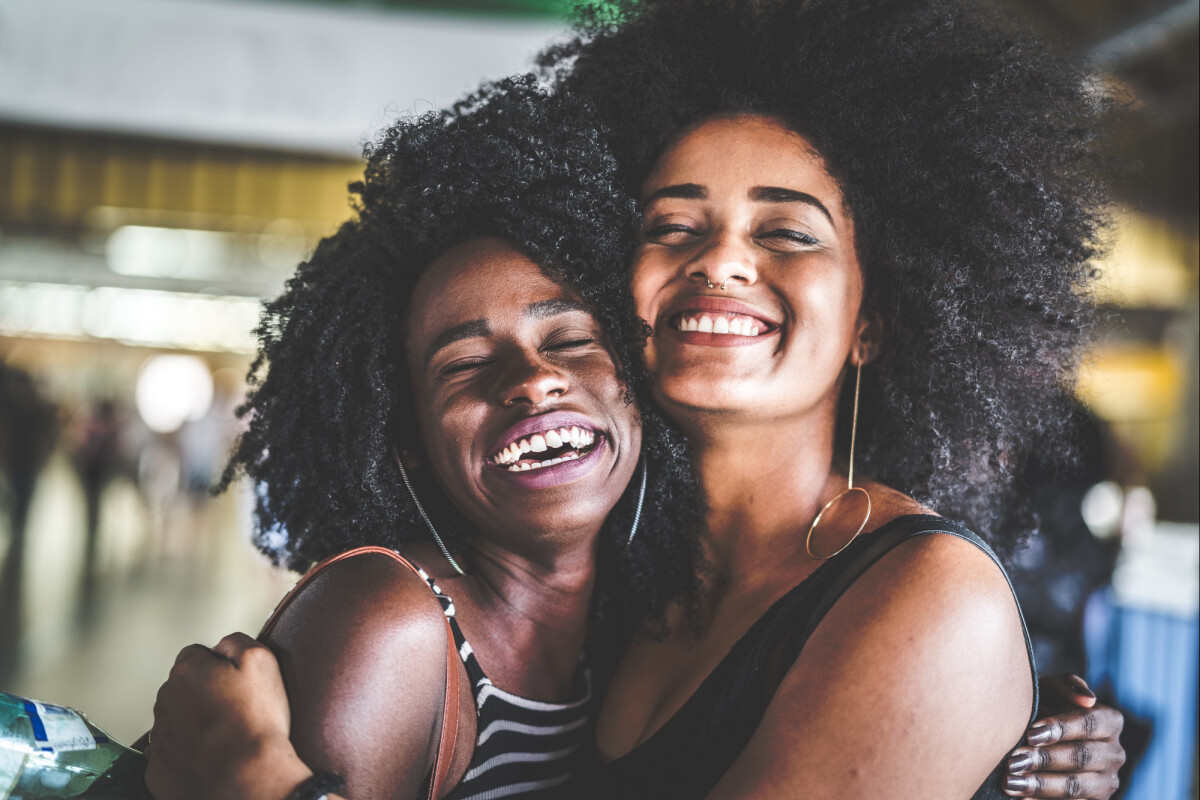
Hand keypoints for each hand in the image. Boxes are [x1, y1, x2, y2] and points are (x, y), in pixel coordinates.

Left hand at [145, 633, 313, 799]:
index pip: (196, 654)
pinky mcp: (158, 769)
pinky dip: (189, 755)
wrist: (247, 780)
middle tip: (235, 711)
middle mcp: (165, 701)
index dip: (220, 667)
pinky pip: (173, 754)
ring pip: (177, 720)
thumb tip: (221, 645)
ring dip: (195, 724)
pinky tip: (212, 760)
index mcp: (186, 672)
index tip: (238, 684)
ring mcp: (159, 738)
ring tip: (227, 737)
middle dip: (204, 695)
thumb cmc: (256, 721)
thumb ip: (235, 640)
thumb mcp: (260, 659)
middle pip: (184, 688)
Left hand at [1003, 674, 1124, 798]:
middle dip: (1044, 759)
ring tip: (1011, 781)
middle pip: (1081, 757)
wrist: (1036, 737)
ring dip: (1041, 784)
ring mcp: (1106, 781)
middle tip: (1013, 760)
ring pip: (1076, 786)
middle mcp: (1114, 753)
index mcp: (1110, 721)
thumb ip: (1067, 686)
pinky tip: (1021, 797)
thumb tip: (1088, 699)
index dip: (1061, 728)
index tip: (1031, 733)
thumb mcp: (1050, 690)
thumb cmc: (1043, 707)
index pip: (1090, 723)